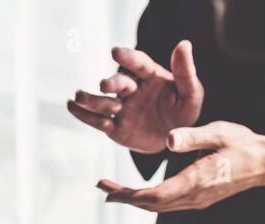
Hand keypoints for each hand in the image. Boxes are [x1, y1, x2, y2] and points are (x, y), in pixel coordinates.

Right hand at [67, 41, 202, 153]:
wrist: (175, 139)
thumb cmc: (184, 111)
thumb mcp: (192, 93)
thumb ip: (185, 71)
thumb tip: (184, 44)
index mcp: (152, 77)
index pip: (139, 64)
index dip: (128, 58)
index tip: (116, 53)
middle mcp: (134, 90)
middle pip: (119, 83)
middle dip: (111, 83)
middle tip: (104, 85)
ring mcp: (123, 109)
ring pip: (105, 103)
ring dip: (92, 100)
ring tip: (79, 98)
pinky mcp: (116, 128)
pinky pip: (99, 122)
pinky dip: (85, 116)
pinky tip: (72, 107)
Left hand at [96, 122, 264, 211]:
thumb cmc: (243, 144)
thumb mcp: (218, 132)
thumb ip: (193, 136)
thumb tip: (170, 139)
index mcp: (195, 181)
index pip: (155, 195)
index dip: (129, 195)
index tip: (108, 190)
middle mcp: (193, 197)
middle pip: (151, 204)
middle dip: (125, 196)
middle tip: (102, 186)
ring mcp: (195, 200)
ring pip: (158, 206)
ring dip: (134, 199)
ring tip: (114, 189)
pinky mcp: (198, 198)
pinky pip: (167, 203)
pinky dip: (148, 199)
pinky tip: (139, 191)